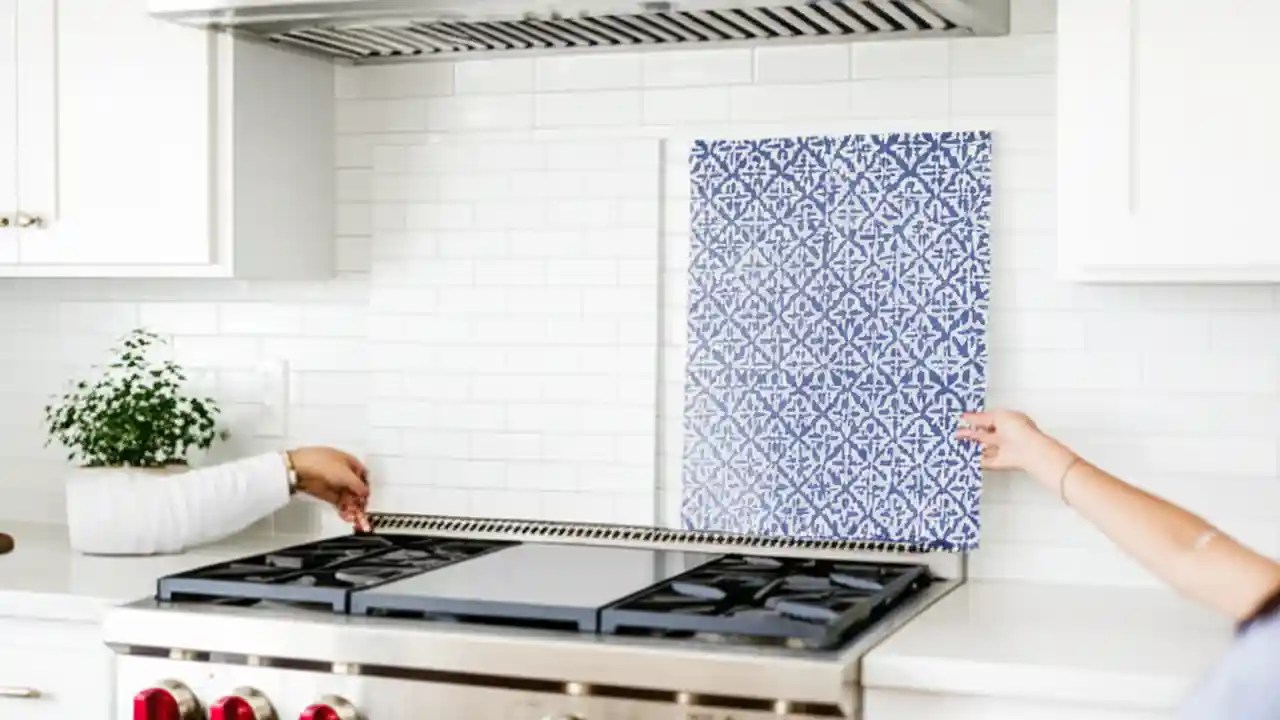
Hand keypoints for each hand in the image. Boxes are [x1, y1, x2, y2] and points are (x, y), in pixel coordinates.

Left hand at [288, 447, 371, 531]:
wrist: (299, 470)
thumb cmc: (321, 464)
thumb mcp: (346, 475)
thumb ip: (359, 485)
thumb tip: (365, 492)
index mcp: (348, 461)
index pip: (362, 474)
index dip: (366, 485)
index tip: (367, 496)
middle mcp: (340, 470)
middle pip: (353, 485)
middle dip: (358, 497)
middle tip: (361, 507)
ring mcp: (331, 481)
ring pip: (345, 494)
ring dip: (350, 504)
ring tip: (354, 514)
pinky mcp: (323, 491)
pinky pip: (336, 501)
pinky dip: (341, 508)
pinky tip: (345, 514)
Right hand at [956, 409, 1075, 485]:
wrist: (1027, 449)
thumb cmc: (1016, 428)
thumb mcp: (996, 416)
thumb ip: (980, 418)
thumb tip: (965, 417)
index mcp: (1008, 421)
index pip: (989, 419)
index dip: (975, 419)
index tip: (961, 419)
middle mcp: (1005, 435)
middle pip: (984, 434)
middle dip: (970, 433)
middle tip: (955, 432)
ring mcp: (1003, 449)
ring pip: (984, 447)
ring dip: (971, 446)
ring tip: (956, 443)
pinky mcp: (999, 462)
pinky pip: (985, 461)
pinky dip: (976, 460)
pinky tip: (964, 457)